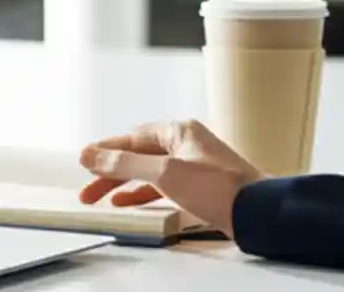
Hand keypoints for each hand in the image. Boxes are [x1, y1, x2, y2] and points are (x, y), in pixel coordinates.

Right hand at [78, 119, 263, 239]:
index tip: (84, 161)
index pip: (132, 137)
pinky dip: (142, 193)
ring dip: (123, 184)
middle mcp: (185, 145)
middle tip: (87, 191)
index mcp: (179, 131)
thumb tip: (91, 154)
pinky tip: (129, 202)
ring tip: (100, 199)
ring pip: (148, 172)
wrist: (259, 212)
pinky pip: (162, 186)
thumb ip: (125, 163)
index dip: (106, 150)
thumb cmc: (219, 189)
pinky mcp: (199, 188)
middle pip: (138, 155)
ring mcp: (193, 166)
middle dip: (110, 172)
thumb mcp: (165, 173)